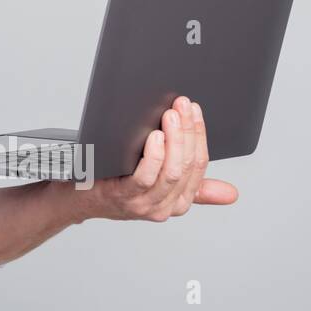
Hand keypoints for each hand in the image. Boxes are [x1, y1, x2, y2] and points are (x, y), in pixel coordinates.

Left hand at [84, 96, 238, 220]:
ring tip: (171, 115)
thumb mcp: (159, 186)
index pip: (199, 165)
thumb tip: (230, 193)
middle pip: (187, 165)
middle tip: (182, 105)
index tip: (194, 109)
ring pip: (171, 171)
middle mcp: (165, 206)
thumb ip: (194, 187)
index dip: (200, 135)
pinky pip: (145, 177)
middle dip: (189, 131)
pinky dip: (154, 155)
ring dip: (175, 139)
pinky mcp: (123, 197)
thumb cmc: (119, 185)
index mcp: (179, 201)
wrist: (80, 198)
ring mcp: (144, 204)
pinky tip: (154, 136)